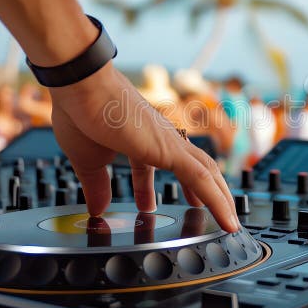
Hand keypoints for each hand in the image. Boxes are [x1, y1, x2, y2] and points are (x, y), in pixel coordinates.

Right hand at [48, 63, 238, 231]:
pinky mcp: (172, 149)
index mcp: (137, 139)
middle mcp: (160, 138)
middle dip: (199, 192)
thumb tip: (97, 208)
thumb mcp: (87, 160)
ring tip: (227, 222)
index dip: (147, 187)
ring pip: (206, 173)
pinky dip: (217, 201)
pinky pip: (201, 179)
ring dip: (219, 198)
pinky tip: (226, 220)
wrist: (82, 84)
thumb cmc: (80, 111)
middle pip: (190, 167)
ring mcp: (169, 142)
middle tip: (202, 212)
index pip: (148, 165)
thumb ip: (96, 184)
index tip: (147, 205)